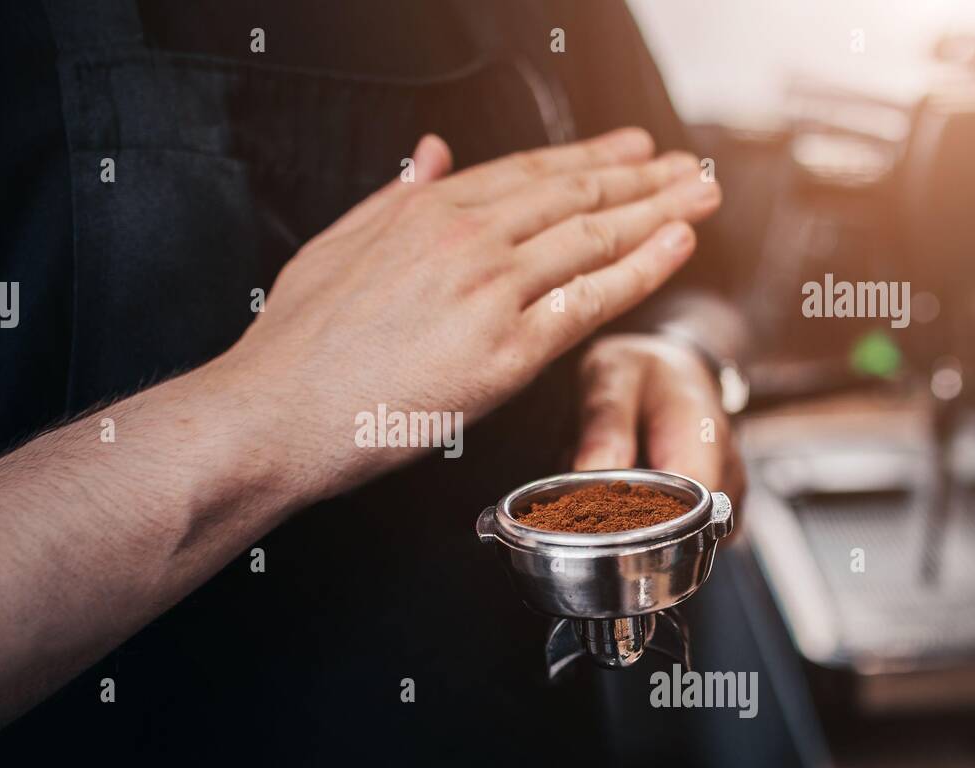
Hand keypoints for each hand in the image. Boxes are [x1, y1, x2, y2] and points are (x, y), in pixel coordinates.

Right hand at [224, 128, 722, 501]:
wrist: (274, 412)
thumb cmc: (295, 345)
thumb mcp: (334, 245)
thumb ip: (391, 196)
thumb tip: (428, 155)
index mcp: (424, 212)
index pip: (527, 173)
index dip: (588, 157)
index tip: (628, 149)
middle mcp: (465, 239)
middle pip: (573, 195)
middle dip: (639, 175)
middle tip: (687, 166)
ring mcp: (489, 292)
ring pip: (592, 239)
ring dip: (655, 211)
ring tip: (699, 195)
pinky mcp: (504, 352)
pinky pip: (589, 302)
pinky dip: (640, 270)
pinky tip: (675, 248)